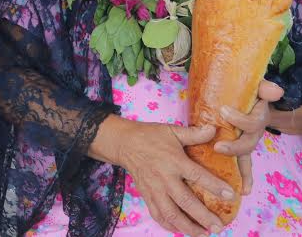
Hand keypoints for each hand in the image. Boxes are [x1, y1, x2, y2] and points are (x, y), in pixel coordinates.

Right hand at [115, 121, 234, 235]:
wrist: (123, 143)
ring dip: (187, 227)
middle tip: (219, 227)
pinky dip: (169, 226)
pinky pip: (157, 215)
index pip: (197, 175)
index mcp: (173, 160)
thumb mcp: (171, 131)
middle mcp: (164, 177)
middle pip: (185, 201)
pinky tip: (180, 231)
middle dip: (203, 216)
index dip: (215, 186)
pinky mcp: (146, 195)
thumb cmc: (150, 136)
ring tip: (203, 234)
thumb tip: (214, 129)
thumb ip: (194, 133)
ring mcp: (154, 189)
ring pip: (170, 213)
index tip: (231, 196)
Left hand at [214, 80, 282, 193]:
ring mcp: (247, 142)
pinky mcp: (238, 149)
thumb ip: (264, 88)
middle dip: (234, 147)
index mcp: (257, 118)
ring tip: (233, 181)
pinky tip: (244, 192)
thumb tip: (275, 90)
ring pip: (244, 157)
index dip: (239, 119)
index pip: (251, 123)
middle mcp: (253, 133)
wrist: (251, 102)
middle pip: (247, 144)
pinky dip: (245, 179)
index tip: (223, 110)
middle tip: (218, 146)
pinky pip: (243, 166)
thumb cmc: (250, 95)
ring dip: (239, 169)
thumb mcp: (257, 88)